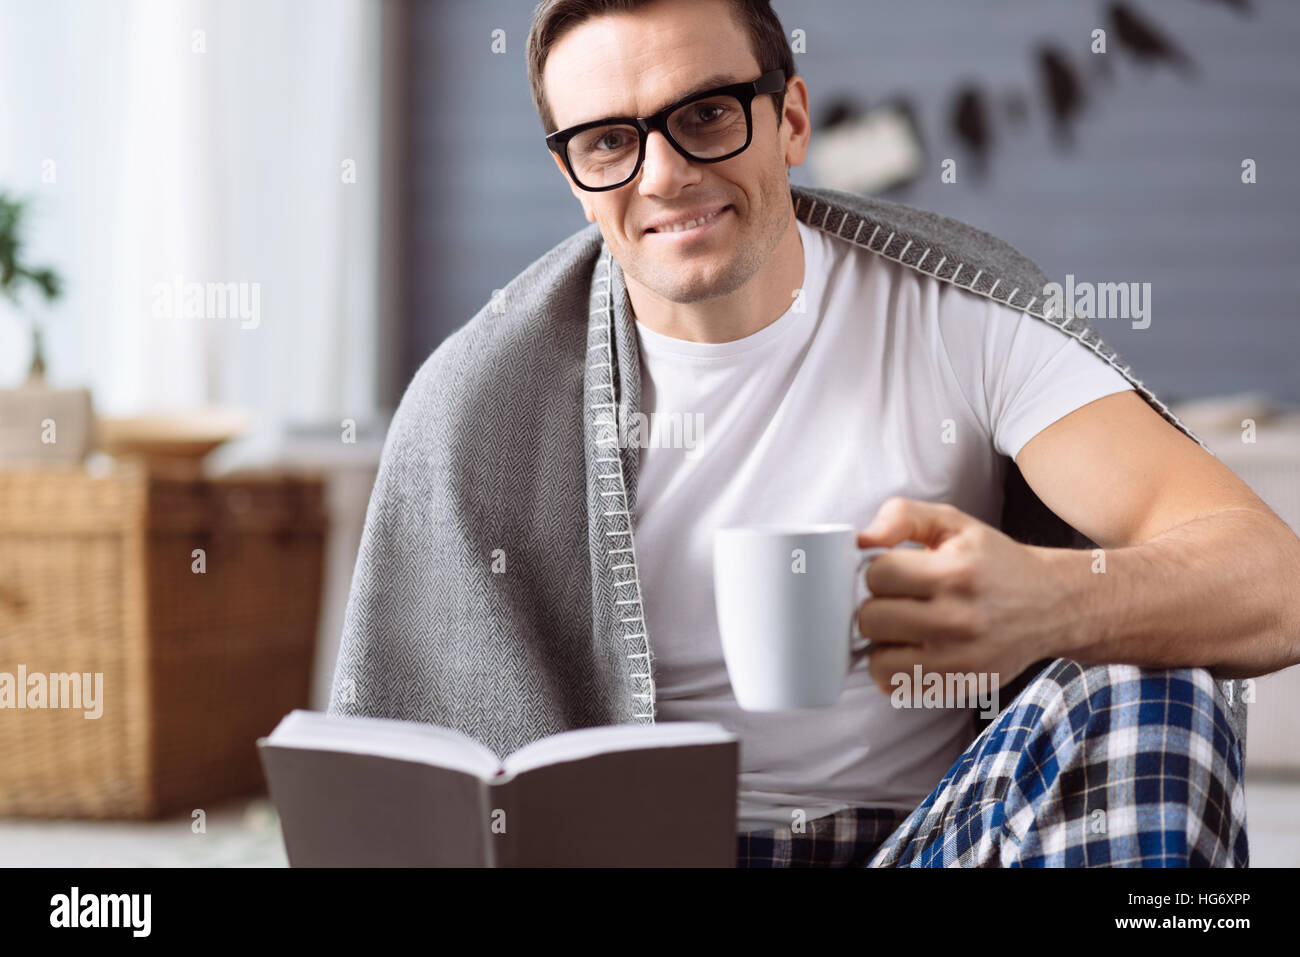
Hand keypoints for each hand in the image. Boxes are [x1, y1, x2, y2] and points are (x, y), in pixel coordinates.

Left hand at [855, 497, 1067, 697]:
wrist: (1051, 604)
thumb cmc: (994, 562)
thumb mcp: (954, 523)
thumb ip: (903, 516)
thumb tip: (862, 540)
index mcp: (955, 572)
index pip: (877, 575)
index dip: (878, 572)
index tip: (897, 573)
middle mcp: (958, 619)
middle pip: (870, 619)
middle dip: (877, 607)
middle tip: (900, 602)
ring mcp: (959, 659)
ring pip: (877, 660)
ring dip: (883, 643)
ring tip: (904, 629)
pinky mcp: (959, 686)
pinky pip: (896, 687)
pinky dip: (895, 670)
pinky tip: (914, 651)